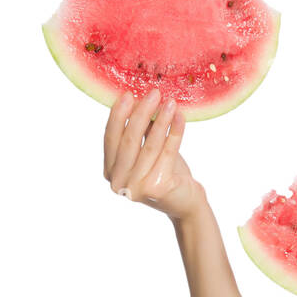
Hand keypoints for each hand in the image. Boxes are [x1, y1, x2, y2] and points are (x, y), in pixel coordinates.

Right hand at [104, 87, 204, 221]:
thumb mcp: (149, 152)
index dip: (118, 115)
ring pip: (149, 145)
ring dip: (161, 120)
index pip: (110, 138)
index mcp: (110, 171)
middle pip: (129, 140)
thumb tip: (142, 100)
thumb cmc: (166, 173)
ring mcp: (136, 187)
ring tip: (170, 102)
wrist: (186, 203)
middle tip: (153, 93)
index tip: (127, 94)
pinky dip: (175, 132)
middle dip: (141, 113)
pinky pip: (168, 152)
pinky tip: (180, 117)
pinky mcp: (157, 187)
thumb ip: (142, 132)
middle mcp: (118, 181)